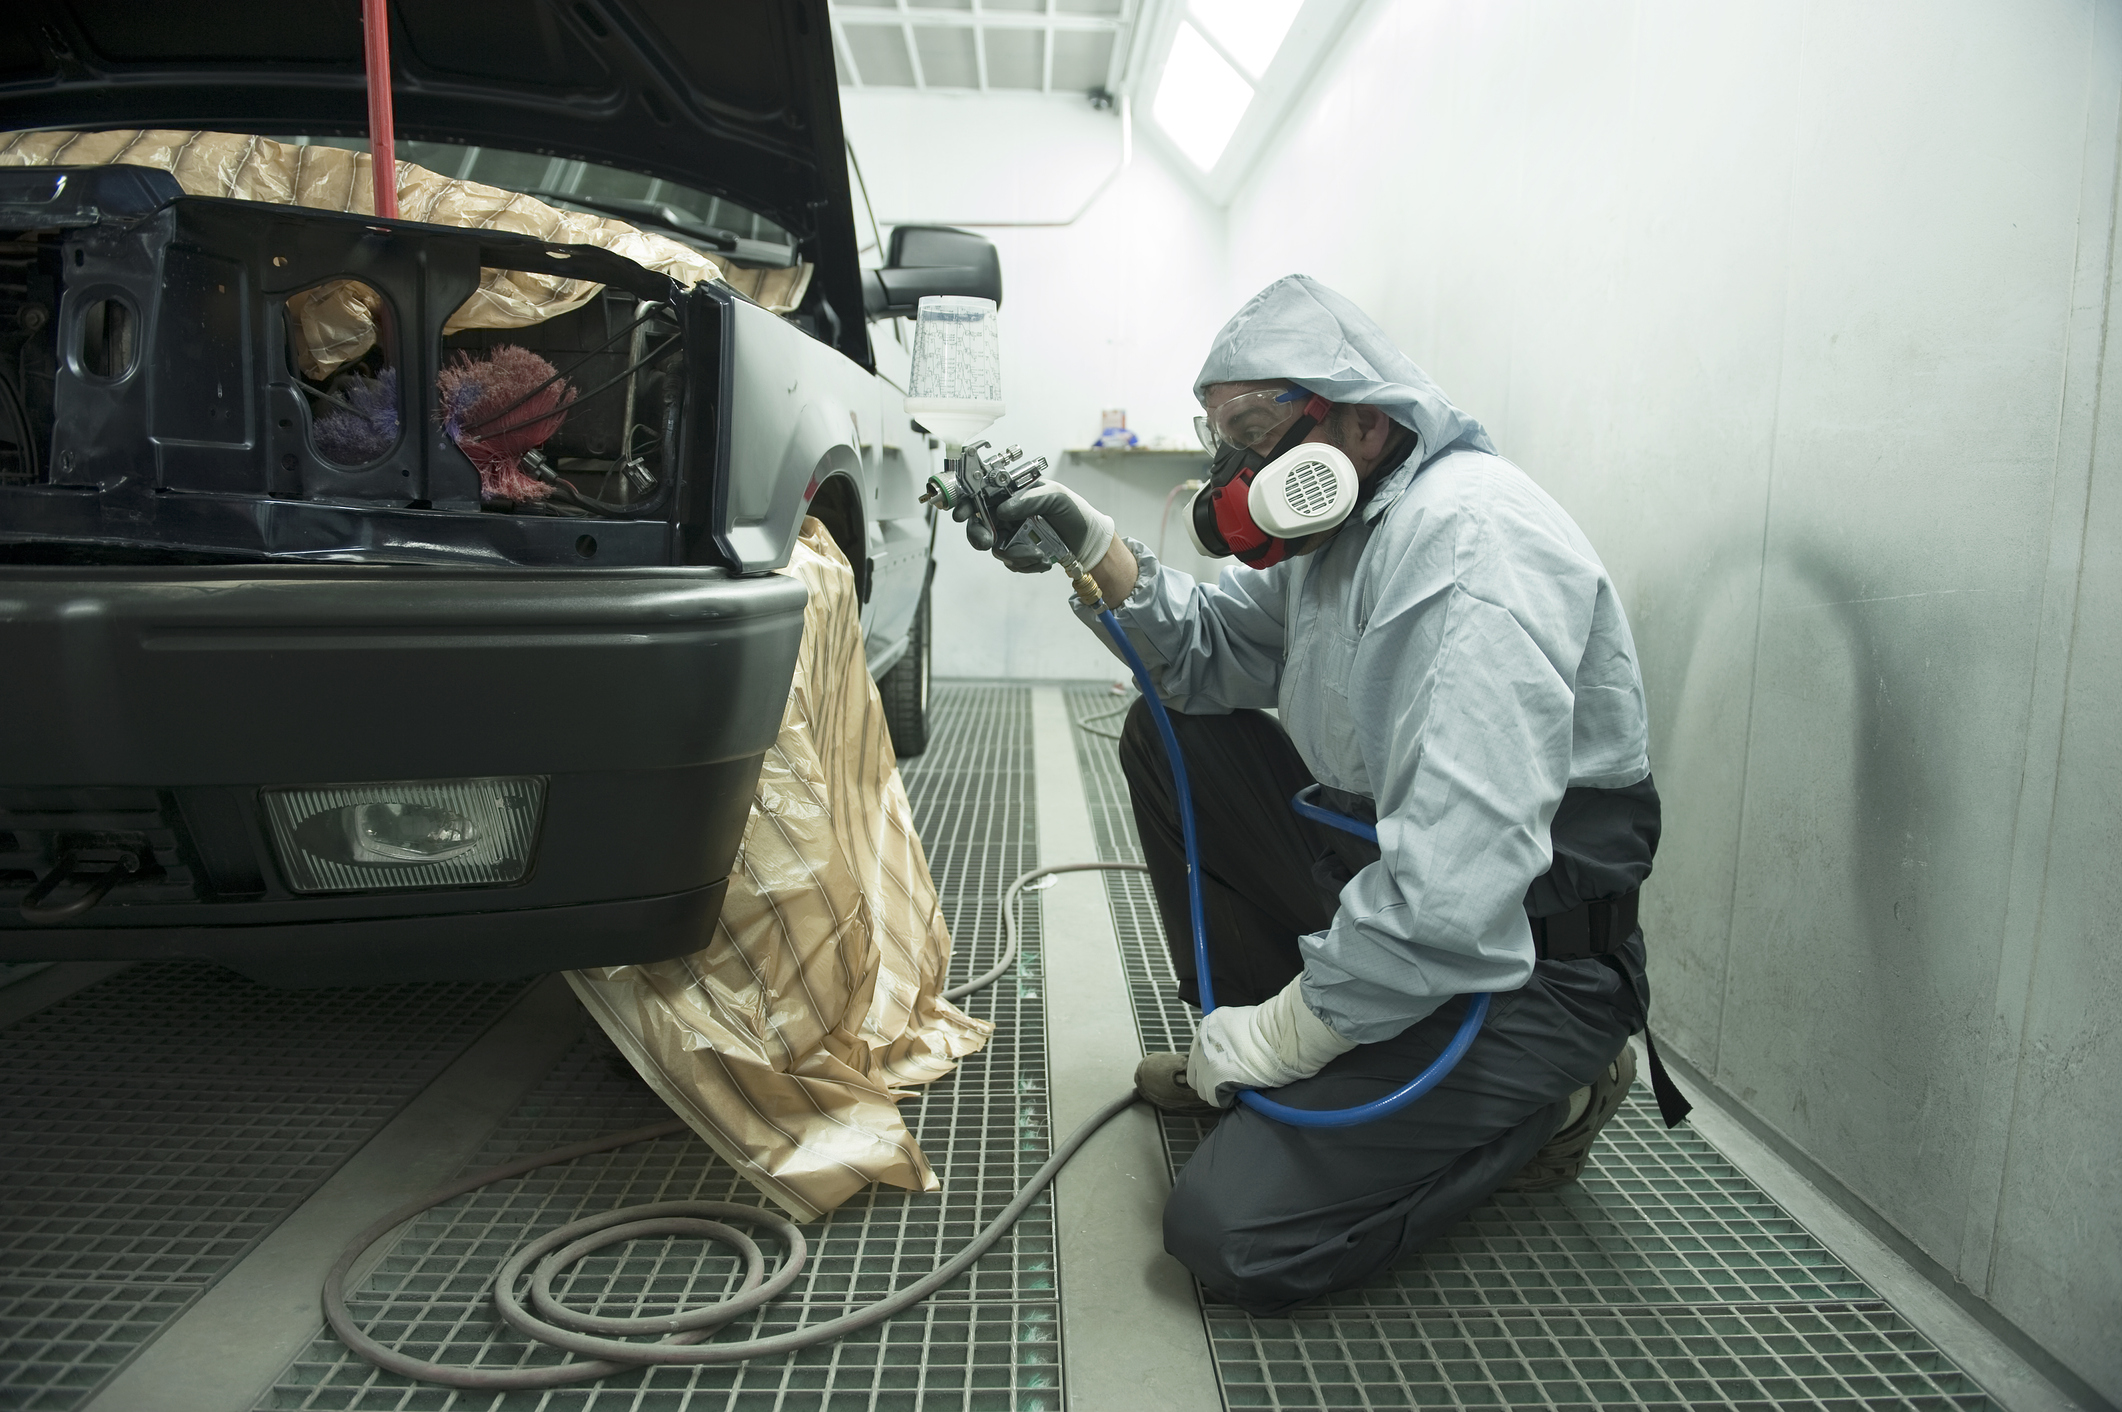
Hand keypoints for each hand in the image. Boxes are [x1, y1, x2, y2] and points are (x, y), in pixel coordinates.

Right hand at [964, 481, 1113, 575]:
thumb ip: (1029, 500)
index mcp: (1013, 494)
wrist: (1088, 541)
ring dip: (1015, 554)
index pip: (982, 495)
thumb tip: (1003, 510)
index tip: (962, 515)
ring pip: (995, 547)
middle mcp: (1008, 514)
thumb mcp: (1055, 496)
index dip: (966, 503)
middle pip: (978, 524)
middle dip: (980, 535)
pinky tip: (1043, 559)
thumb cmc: (1074, 512)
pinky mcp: (1018, 552)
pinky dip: (1025, 563)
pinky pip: (1010, 562)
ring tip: (1039, 555)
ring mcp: (1012, 534)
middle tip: (989, 542)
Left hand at [1186, 975, 1356, 1106]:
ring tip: (1238, 1088)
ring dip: (1218, 1091)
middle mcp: (1201, 1042)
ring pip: (1203, 1089)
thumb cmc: (1271, 1027)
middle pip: (1195, 1073)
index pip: (1198, 1054)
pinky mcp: (1215, 1079)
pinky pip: (1215, 1099)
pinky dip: (1227, 1099)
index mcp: (1207, 1026)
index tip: (1225, 1069)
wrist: (1281, 1035)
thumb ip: (1227, 1035)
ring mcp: (1205, 1061)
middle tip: (1230, 1083)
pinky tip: (1240, 1092)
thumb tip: (1228, 1048)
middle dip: (1210, 1080)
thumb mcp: (1239, 1022)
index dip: (1211, 1065)